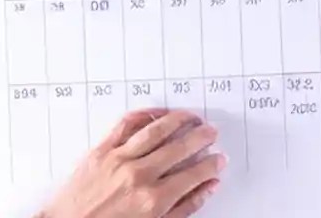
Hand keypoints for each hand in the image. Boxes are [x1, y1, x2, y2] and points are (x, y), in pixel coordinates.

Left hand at [41, 108, 225, 217]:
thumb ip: (184, 208)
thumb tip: (207, 188)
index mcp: (153, 201)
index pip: (193, 174)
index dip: (211, 164)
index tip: (219, 159)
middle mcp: (138, 176)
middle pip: (179, 148)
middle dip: (201, 137)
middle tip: (211, 132)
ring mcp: (118, 160)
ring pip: (156, 130)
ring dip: (178, 120)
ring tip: (192, 116)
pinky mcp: (101, 150)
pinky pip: (126, 124)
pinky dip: (145, 114)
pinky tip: (159, 113)